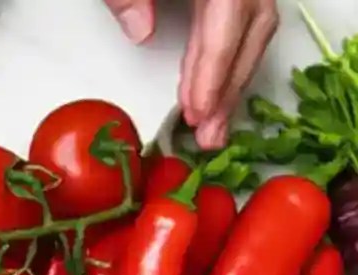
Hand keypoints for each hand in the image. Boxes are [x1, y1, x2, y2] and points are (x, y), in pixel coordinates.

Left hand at [103, 0, 278, 148]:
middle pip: (249, 32)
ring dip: (228, 83)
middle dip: (227, 89)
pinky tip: (205, 95)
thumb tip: (141, 31)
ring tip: (209, 129)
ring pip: (250, 33)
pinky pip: (239, 28)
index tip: (198, 111)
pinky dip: (221, 63)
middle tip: (208, 138)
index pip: (228, 20)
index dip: (214, 68)